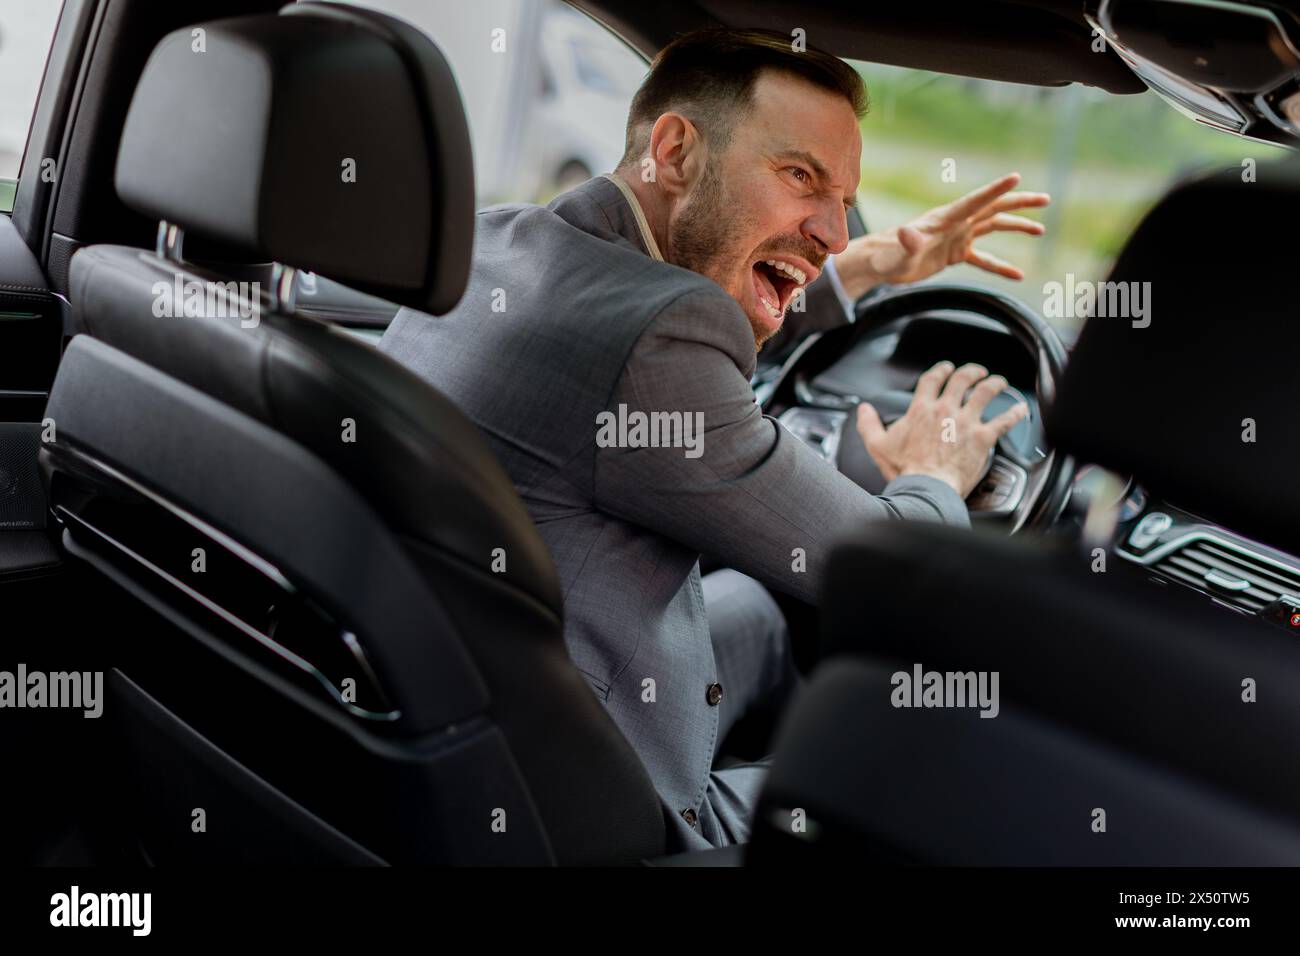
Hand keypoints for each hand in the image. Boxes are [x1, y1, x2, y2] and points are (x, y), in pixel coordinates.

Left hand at [835, 173, 1049, 299]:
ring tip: (1040, 230)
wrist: (879, 262)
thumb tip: (907, 233)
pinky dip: (1000, 265)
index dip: (994, 190)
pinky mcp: (953, 254)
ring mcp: (956, 237)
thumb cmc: (886, 255)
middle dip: (1019, 203)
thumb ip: (907, 242)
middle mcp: (955, 224)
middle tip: (1045, 200)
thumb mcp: (898, 251)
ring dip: (1016, 226)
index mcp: (945, 218)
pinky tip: (1018, 274)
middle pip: (992, 208)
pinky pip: (982, 258)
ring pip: (992, 228)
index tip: (1015, 178)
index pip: (974, 201)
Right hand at [855, 360, 1029, 497]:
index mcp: (921, 410)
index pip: (933, 379)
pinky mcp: (982, 437)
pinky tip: (1021, 409)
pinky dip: (1015, 413)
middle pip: (961, 379)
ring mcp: (965, 422)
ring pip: (984, 392)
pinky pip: (1004, 420)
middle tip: (976, 372)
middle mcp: (945, 410)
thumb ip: (868, 424)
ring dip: (994, 384)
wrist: (925, 488)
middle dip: (970, 371)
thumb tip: (862, 410)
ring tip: (999, 382)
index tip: (946, 369)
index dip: (941, 370)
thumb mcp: (877, 445)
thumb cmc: (904, 470)